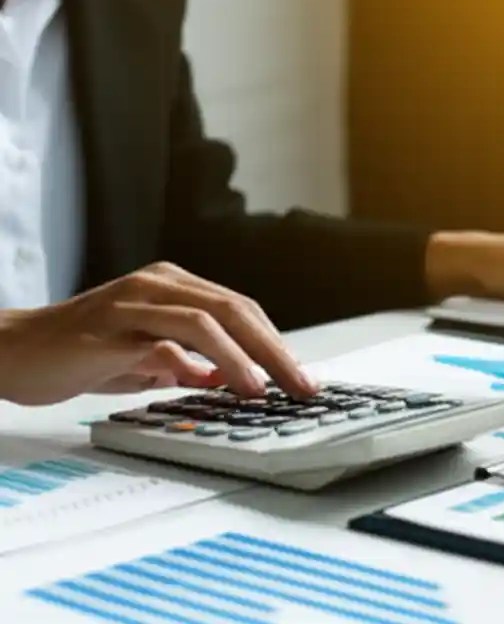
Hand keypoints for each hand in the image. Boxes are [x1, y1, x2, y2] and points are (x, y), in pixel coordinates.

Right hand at [0, 262, 314, 405]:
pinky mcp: (106, 332)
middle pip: (234, 310)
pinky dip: (188, 364)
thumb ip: (189, 363)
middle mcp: (156, 285)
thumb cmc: (81, 353)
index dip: (276, 342)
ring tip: (261, 390)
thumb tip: (231, 380)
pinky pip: (158, 343)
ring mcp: (131, 304)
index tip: (302, 376)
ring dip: (240, 357)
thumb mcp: (147, 357)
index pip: (241, 308)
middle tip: (301, 385)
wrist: (10, 351)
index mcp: (173, 285)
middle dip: (274, 350)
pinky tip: (204, 386)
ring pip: (204, 321)